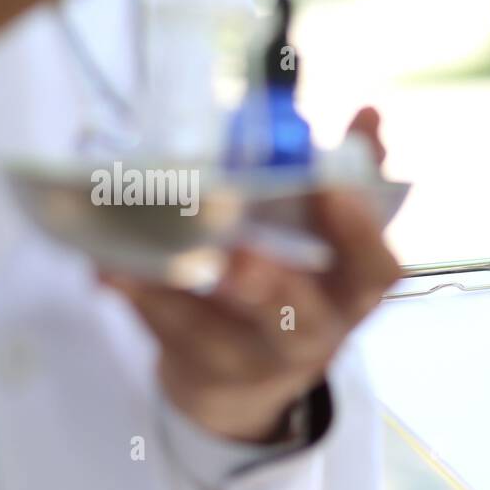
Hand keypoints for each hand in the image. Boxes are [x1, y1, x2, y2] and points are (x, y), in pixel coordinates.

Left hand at [103, 109, 399, 442]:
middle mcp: (314, 333)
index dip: (361, 233)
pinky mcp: (201, 368)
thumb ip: (349, 178)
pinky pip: (169, 336)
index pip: (377, 270)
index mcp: (353, 292)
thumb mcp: (328, 239)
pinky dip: (142, 300)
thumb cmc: (295, 281)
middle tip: (242, 250)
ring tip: (166, 259)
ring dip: (193, 297)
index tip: (334, 187)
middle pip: (302, 319)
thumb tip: (369, 117)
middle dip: (271, 285)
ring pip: (229, 340)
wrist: (245, 372)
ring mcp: (255, 360)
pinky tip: (112, 267)